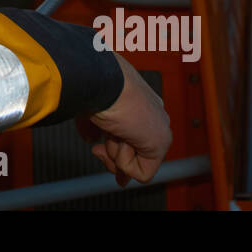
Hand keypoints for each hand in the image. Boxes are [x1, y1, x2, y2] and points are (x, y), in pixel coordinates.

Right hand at [76, 55, 170, 186]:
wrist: (101, 80)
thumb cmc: (93, 84)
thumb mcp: (91, 107)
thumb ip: (94, 126)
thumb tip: (90, 139)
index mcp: (138, 99)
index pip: (134, 133)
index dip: (116, 149)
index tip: (96, 150)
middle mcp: (152, 113)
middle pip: (138, 152)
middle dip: (114, 158)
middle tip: (96, 150)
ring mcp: (158, 127)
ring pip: (137, 160)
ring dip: (115, 151)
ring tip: (111, 130)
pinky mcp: (160, 143)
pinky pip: (142, 172)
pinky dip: (124, 162)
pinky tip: (121, 138)